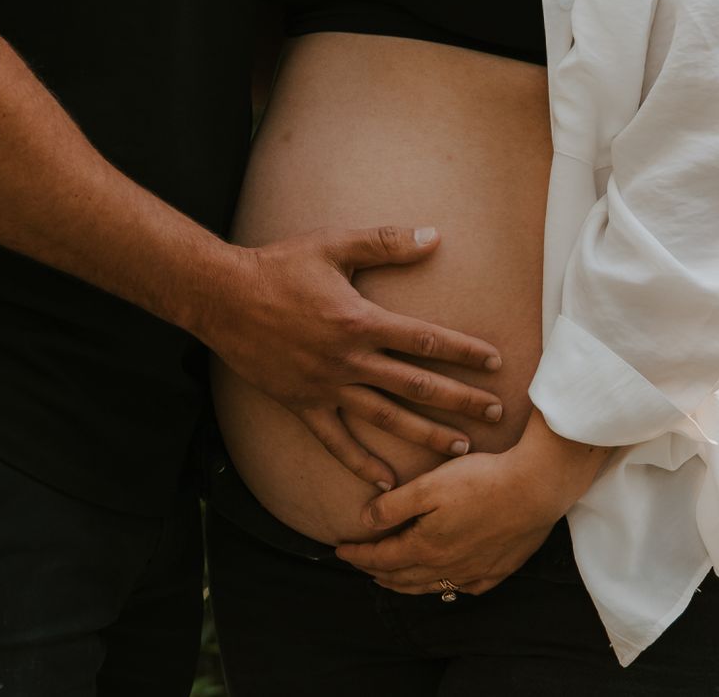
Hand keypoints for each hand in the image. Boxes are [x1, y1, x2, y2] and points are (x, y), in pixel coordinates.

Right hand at [201, 226, 505, 490]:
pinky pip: (336, 441)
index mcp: (360, 321)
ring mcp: (326, 387)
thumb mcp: (333, 244)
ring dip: (426, 435)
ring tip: (461, 449)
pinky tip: (384, 481)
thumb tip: (434, 236)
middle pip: (416, 385)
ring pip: (386, 418)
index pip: (424, 340)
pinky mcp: (303, 405)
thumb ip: (385, 242)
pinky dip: (361, 462)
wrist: (224, 298)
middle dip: (460, 400)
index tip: (495, 362)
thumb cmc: (279, 265)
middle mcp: (349, 360)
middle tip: (495, 412)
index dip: (463, 351)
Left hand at [332, 411, 608, 596]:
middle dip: (377, 572)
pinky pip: (465, 588)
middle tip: (361, 565)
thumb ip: (393, 505)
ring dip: (406, 584)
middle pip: (403, 577)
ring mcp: (475, 571)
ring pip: (431, 586)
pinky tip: (446, 584)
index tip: (339, 550)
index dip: (357, 555)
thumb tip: (364, 522)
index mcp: (425, 546)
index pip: (381, 557)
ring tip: (391, 580)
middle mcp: (447, 566)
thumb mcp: (428, 485)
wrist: (536, 488)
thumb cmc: (481, 480)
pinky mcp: (499, 569)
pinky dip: (447, 588)